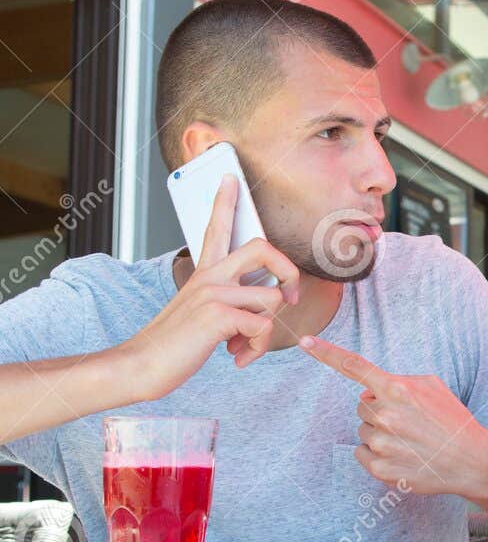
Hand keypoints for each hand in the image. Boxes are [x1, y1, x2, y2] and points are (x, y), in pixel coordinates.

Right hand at [117, 176, 300, 399]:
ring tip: (243, 344)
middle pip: (264, 248)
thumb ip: (230, 300)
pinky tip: (239, 357)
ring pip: (273, 299)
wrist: (144, 364)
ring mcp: (213, 292)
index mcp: (204, 272)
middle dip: (290, 273)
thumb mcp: (202, 312)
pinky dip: (259, 348)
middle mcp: (209, 275)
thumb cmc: (176, 342)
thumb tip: (266, 303)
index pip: (216, 228)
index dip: (226, 202)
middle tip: (290, 297)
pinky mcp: (219, 314)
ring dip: (266, 330)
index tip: (230, 177)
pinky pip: (264, 327)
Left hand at [298, 334, 487, 496]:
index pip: (355, 366)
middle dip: (380, 412)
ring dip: (381, 434)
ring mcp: (381, 442)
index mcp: (397, 389)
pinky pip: (362, 453)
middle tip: (409, 423)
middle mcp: (385, 414)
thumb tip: (369, 395)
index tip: (305, 341)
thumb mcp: (433, 387)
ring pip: (363, 431)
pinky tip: (402, 456)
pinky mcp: (379, 467)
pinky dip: (377, 455)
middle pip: (362, 408)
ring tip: (410, 442)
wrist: (471, 461)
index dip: (326, 352)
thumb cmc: (453, 421)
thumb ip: (399, 382)